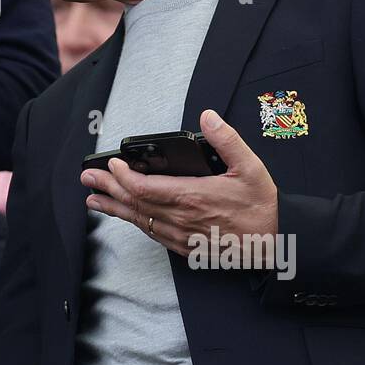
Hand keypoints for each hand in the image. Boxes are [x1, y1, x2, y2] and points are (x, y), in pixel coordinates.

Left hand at [79, 110, 277, 261]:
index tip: (111, 165)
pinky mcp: (186, 247)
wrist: (276, 242)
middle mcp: (181, 219)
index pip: (143, 188)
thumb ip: (227, 140)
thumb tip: (209, 117)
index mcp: (192, 197)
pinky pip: (153, 234)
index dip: (121, 177)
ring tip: (94, 201)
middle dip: (107, 190)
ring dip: (115, 209)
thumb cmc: (263, 205)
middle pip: (134, 204)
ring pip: (140, 221)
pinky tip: (128, 217)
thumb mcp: (250, 166)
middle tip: (88, 180)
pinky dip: (136, 223)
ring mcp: (181, 236)